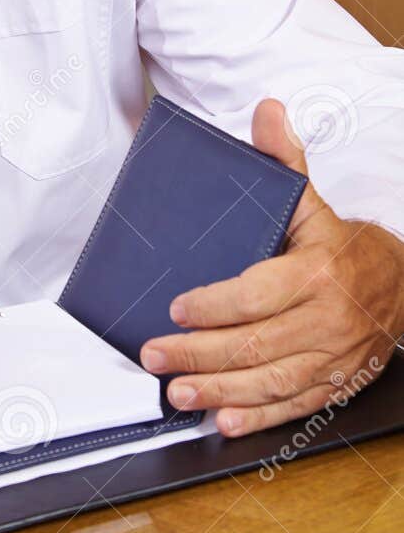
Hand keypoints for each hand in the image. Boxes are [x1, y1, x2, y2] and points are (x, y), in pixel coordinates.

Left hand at [139, 98, 403, 436]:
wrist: (401, 286)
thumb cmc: (341, 246)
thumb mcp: (313, 202)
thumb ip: (285, 162)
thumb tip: (268, 112)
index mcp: (316, 273)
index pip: (258, 294)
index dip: (215, 306)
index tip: (177, 308)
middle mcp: (325, 320)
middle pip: (256, 343)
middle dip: (199, 353)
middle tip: (154, 354)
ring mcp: (330, 358)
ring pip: (270, 381)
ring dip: (218, 391)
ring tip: (176, 391)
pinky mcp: (332, 385)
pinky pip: (292, 406)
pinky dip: (256, 418)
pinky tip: (222, 420)